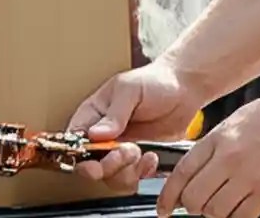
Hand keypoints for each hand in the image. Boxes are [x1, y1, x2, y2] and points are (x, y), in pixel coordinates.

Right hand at [67, 58, 201, 191]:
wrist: (184, 89)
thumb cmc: (154, 81)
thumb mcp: (130, 90)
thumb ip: (114, 113)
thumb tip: (95, 134)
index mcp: (92, 115)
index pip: (75, 141)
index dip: (81, 156)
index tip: (94, 161)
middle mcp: (103, 137)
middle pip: (91, 165)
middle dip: (109, 166)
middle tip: (127, 152)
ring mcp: (121, 150)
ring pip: (112, 177)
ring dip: (127, 171)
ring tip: (142, 152)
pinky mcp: (139, 161)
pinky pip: (133, 179)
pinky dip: (142, 174)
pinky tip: (151, 158)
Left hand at [157, 86, 259, 217]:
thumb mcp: (241, 118)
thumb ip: (221, 141)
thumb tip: (205, 164)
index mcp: (219, 136)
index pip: (182, 172)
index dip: (168, 194)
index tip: (164, 206)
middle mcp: (229, 157)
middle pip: (194, 197)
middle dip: (192, 207)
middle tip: (197, 207)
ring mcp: (249, 176)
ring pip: (216, 211)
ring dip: (215, 214)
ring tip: (221, 208)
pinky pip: (242, 216)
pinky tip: (241, 211)